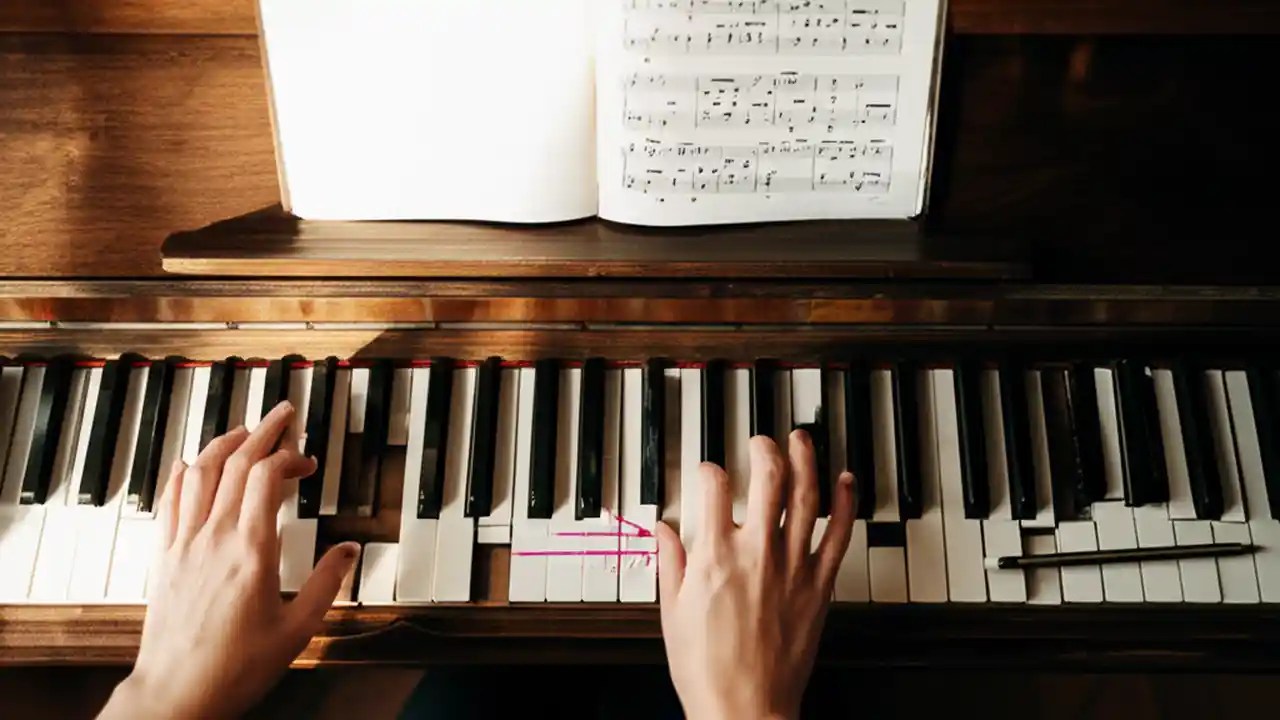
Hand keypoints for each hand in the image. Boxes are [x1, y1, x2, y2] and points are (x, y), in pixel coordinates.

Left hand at [99, 401, 359, 719]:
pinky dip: (185, 471)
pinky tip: (193, 465)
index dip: (290, 456)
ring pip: (199, 471)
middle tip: (283, 413)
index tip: (307, 460)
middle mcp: (213, 538)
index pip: (267, 476)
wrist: (178, 693)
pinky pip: (169, 498)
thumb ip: (327, 582)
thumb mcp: (298, 627)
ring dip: (224, 442)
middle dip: (263, 430)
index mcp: (251, 551)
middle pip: (236, 461)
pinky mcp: (164, 555)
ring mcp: (183, 544)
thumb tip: (350, 550)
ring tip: (244, 431)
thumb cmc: (235, 667)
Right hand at [656, 430, 854, 719]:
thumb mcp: (672, 612)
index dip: (710, 471)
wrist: (745, 708)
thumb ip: (670, 563)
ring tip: (802, 439)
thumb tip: (664, 530)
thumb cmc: (707, 669)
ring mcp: (793, 567)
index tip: (709, 472)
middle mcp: (757, 553)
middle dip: (764, 449)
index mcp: (715, 557)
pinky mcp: (819, 586)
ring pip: (806, 496)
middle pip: (768, 479)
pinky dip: (844, 503)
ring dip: (806, 459)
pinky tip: (844, 481)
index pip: (714, 488)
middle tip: (761, 440)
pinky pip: (838, 535)